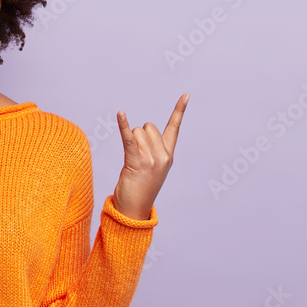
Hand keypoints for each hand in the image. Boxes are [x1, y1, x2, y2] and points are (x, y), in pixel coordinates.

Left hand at [113, 93, 188, 220]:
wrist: (134, 210)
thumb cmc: (139, 189)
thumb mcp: (151, 168)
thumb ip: (151, 150)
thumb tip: (138, 131)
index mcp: (168, 156)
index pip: (174, 128)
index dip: (179, 111)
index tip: (186, 95)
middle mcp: (163, 156)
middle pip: (148, 127)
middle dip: (139, 136)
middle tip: (136, 157)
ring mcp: (151, 159)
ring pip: (137, 132)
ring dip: (130, 141)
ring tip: (130, 162)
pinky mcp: (137, 161)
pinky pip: (129, 137)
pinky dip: (123, 125)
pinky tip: (120, 114)